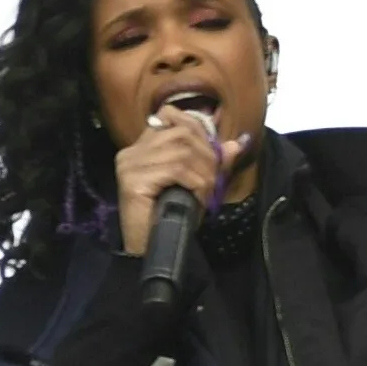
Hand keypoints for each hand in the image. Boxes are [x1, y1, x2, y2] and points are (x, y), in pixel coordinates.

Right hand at [112, 103, 247, 257]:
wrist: (152, 250)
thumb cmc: (172, 218)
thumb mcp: (196, 184)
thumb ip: (212, 162)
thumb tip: (236, 143)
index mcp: (141, 147)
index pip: (169, 115)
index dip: (197, 127)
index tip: (213, 151)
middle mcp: (131, 151)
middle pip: (180, 132)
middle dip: (206, 154)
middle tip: (213, 179)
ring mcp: (129, 165)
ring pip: (181, 151)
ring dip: (203, 172)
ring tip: (206, 191)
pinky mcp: (133, 180)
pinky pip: (176, 169)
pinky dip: (195, 182)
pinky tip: (198, 197)